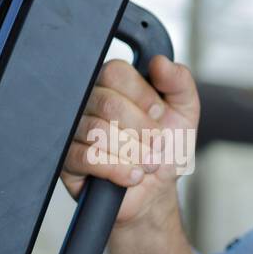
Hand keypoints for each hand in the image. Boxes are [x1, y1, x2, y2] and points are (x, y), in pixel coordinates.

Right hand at [61, 55, 199, 227]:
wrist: (155, 191)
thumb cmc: (165, 151)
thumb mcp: (184, 113)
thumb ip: (179, 83)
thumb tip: (160, 62)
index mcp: (114, 85)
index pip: (116, 72)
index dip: (144, 98)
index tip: (160, 116)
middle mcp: (90, 102)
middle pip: (107, 103)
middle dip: (143, 131)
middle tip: (156, 147)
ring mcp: (75, 129)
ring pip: (98, 131)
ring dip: (133, 153)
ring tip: (146, 164)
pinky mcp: (67, 158)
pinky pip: (87, 157)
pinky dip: (118, 169)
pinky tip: (131, 175)